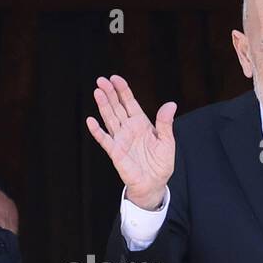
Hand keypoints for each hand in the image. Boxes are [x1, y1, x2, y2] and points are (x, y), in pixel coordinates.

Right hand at [85, 74, 175, 209]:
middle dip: (109, 93)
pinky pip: (104, 140)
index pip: (129, 102)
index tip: (115, 78)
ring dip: (103, 106)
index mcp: (141, 123)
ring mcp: (120, 139)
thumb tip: (171, 104)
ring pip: (109, 119)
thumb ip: (166, 123)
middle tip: (101, 80)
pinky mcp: (115, 152)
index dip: (122, 90)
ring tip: (97, 92)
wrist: (154, 184)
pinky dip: (97, 131)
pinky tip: (91, 121)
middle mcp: (128, 128)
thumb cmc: (160, 163)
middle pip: (116, 107)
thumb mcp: (167, 141)